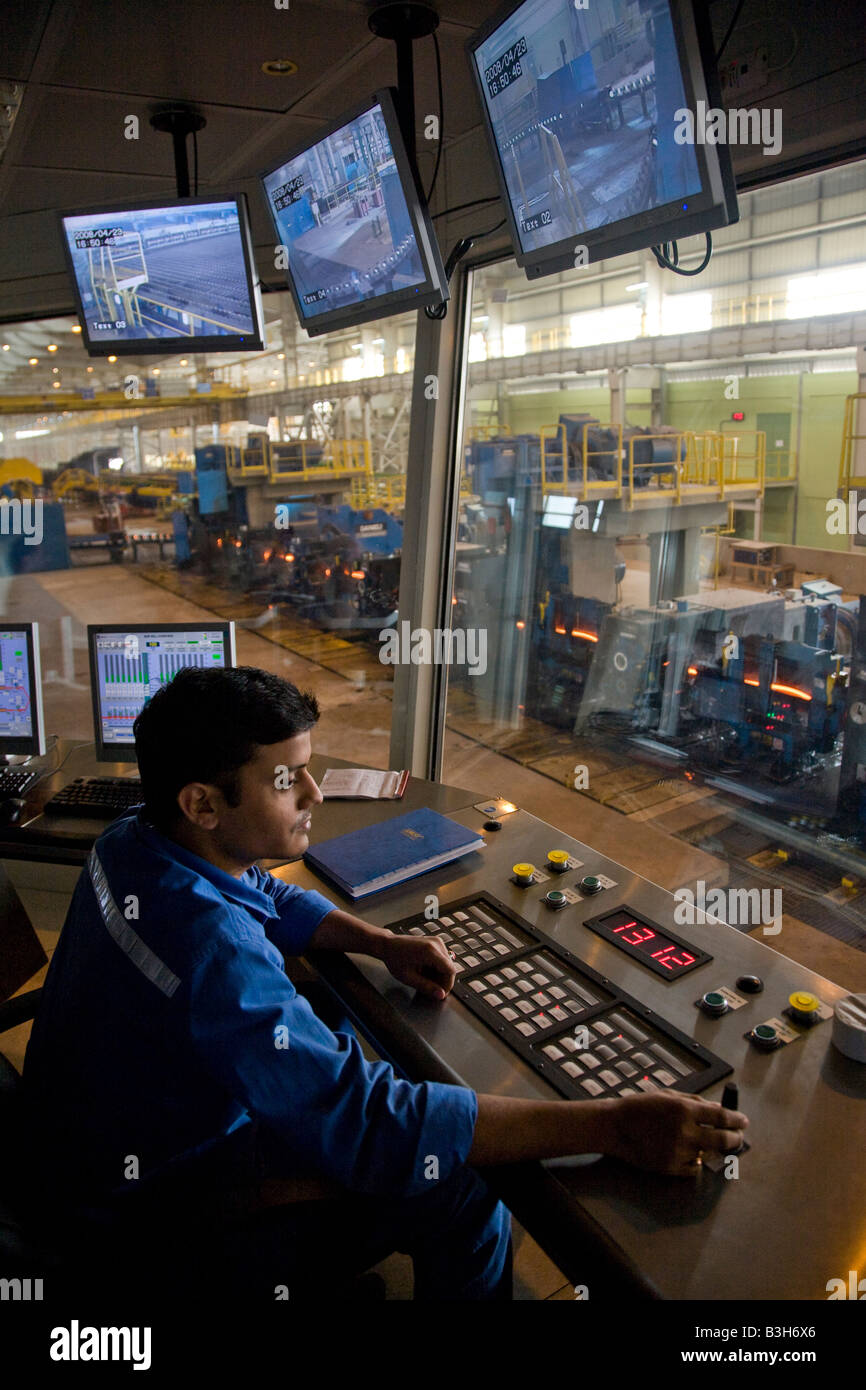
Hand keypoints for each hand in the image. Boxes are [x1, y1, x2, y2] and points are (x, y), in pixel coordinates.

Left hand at [379, 933, 457, 1001]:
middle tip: (431, 989)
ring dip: (439, 975)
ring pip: (447, 964)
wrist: (388, 945)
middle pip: (450, 968)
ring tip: (424, 979)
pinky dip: (437, 968)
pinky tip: (426, 972)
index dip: (447, 985)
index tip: (441, 993)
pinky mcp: (436, 942)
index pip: (450, 970)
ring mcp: (437, 942)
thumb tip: (440, 995)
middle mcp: (436, 944)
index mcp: (430, 951)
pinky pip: (443, 959)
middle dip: (442, 981)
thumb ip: (426, 987)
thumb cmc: (395, 959)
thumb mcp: (409, 978)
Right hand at [605, 1092, 748, 1176]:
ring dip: (715, 1150)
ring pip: (709, 1155)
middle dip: (735, 1139)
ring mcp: (678, 1152)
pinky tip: (692, 1152)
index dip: (737, 1119)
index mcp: (684, 1110)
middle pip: (723, 1140)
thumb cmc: (640, 1107)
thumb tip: (719, 1109)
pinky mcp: (670, 1168)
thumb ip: (695, 1102)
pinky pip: (694, 1168)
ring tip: (713, 1143)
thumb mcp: (668, 1095)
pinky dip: (697, 1160)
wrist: (615, 1127)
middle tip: (738, 1137)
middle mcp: (684, 1132)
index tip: (743, 1121)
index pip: (722, 1117)